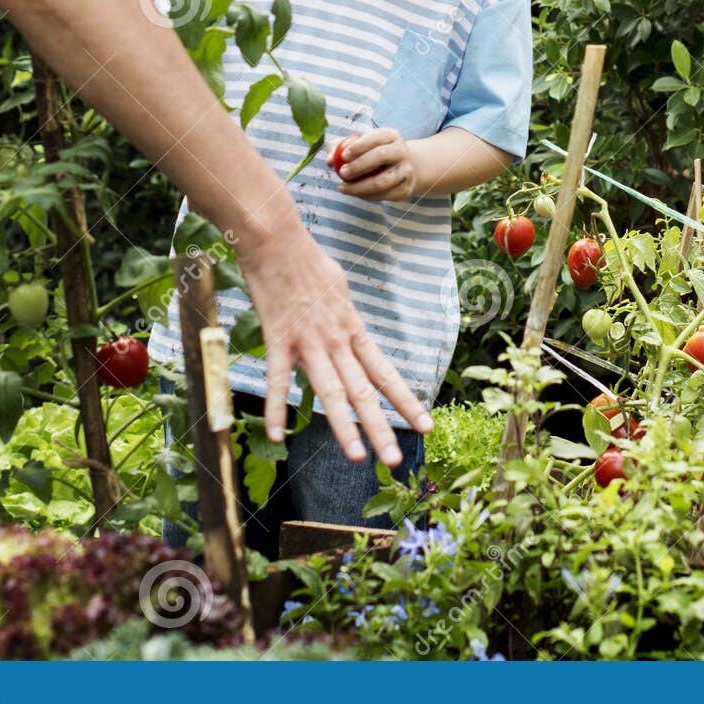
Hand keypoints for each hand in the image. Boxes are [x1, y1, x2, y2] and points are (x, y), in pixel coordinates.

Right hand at [234, 210, 432, 460]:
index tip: (425, 425)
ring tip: (359, 457)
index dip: (406, 402)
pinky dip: (277, 408)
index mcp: (354, 332)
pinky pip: (278, 379)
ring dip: (344, 428)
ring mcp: (309, 343)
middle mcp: (338, 342)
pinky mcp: (279, 340)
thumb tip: (349, 334)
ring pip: (332, 392)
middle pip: (365, 392)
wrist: (279, 243)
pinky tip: (277, 435)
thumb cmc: (310, 264)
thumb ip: (345, 321)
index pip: (386, 374)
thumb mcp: (341, 291)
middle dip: (382, 428)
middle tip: (396, 461)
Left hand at [334, 128, 417, 200]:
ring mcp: (406, 171)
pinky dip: (366, 196)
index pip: (375, 138)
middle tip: (341, 173)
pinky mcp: (405, 189)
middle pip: (381, 156)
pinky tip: (355, 193)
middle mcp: (401, 151)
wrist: (402, 169)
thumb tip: (329, 160)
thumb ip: (339, 148)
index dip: (358, 146)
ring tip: (343, 188)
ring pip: (381, 181)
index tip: (343, 156)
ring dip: (359, 187)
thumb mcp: (358, 145)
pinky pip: (383, 195)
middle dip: (359, 166)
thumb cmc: (372, 154)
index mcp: (390, 135)